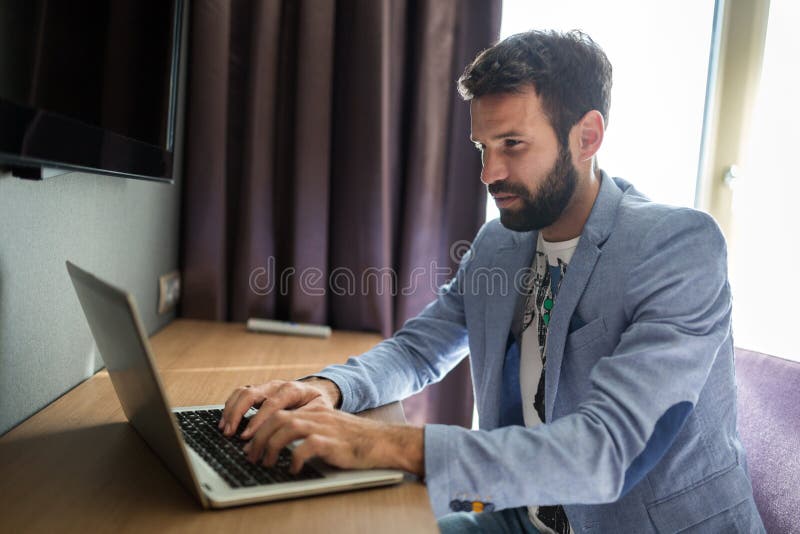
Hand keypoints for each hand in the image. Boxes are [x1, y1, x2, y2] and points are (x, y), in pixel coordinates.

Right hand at [218, 378, 340, 437]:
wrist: (319, 390)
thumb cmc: (319, 404)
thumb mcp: (320, 411)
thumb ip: (304, 420)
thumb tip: (288, 435)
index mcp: (293, 389)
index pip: (271, 404)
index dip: (257, 420)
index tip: (247, 436)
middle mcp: (276, 385)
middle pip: (251, 393)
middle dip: (238, 414)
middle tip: (230, 433)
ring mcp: (266, 387)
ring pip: (242, 392)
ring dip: (231, 410)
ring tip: (225, 429)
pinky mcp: (259, 391)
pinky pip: (240, 394)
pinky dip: (230, 406)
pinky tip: (226, 422)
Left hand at [241, 408, 424, 476]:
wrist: (382, 442)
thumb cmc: (354, 440)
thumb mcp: (328, 429)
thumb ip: (307, 431)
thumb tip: (278, 445)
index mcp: (313, 410)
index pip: (278, 411)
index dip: (259, 426)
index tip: (248, 443)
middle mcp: (316, 415)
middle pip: (277, 418)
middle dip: (258, 438)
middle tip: (250, 456)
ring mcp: (324, 427)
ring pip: (287, 428)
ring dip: (270, 447)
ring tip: (266, 463)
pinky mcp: (332, 442)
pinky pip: (306, 447)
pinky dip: (294, 459)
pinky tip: (293, 469)